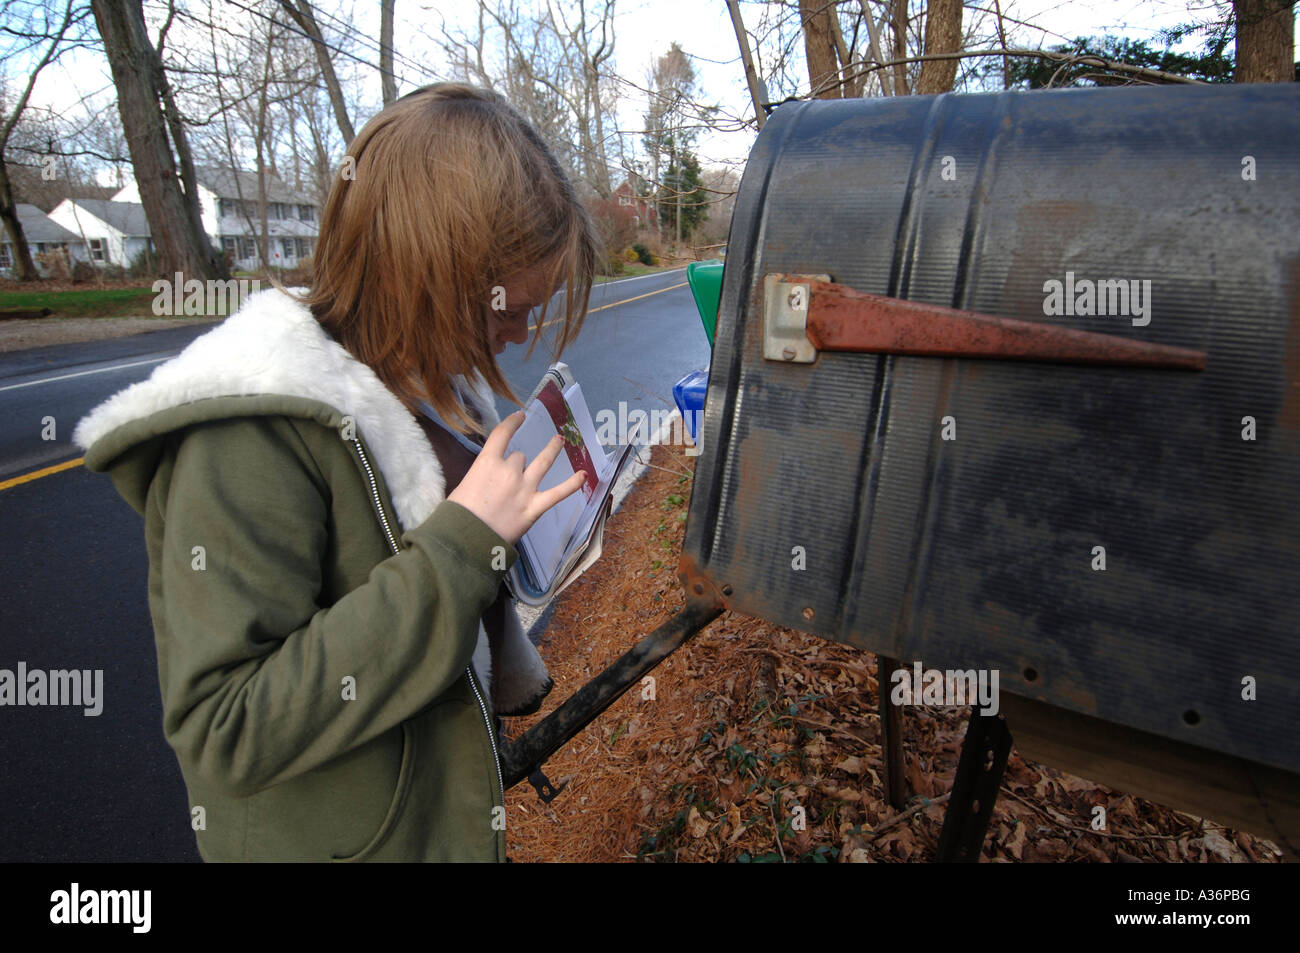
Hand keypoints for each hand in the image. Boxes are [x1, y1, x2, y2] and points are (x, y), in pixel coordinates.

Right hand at [446, 411, 586, 544]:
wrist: (466, 539)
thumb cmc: (457, 516)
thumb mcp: (461, 487)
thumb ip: (478, 478)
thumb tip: (486, 481)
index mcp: (486, 463)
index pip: (502, 434)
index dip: (512, 423)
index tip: (520, 416)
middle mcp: (509, 471)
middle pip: (518, 456)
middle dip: (516, 464)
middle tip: (508, 478)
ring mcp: (525, 488)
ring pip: (542, 463)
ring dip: (551, 450)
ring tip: (558, 441)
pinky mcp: (534, 507)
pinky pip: (558, 493)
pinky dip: (572, 484)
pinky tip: (583, 475)